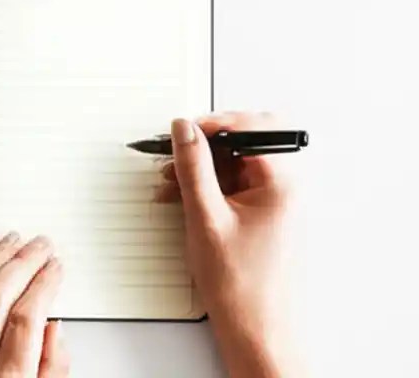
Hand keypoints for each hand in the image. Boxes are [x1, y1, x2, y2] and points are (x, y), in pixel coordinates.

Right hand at [157, 113, 302, 376]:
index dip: (214, 125)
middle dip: (206, 145)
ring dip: (201, 169)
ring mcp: (275, 203)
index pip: (252, 130)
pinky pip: (234, 187)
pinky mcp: (263, 217)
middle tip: (175, 154)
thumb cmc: (241, 285)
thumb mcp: (205, 217)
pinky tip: (182, 199)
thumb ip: (194, 167)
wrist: (256, 330)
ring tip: (169, 184)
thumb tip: (184, 129)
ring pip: (235, 166)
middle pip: (245, 143)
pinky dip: (207, 188)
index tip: (183, 131)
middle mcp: (285, 189)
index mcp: (282, 184)